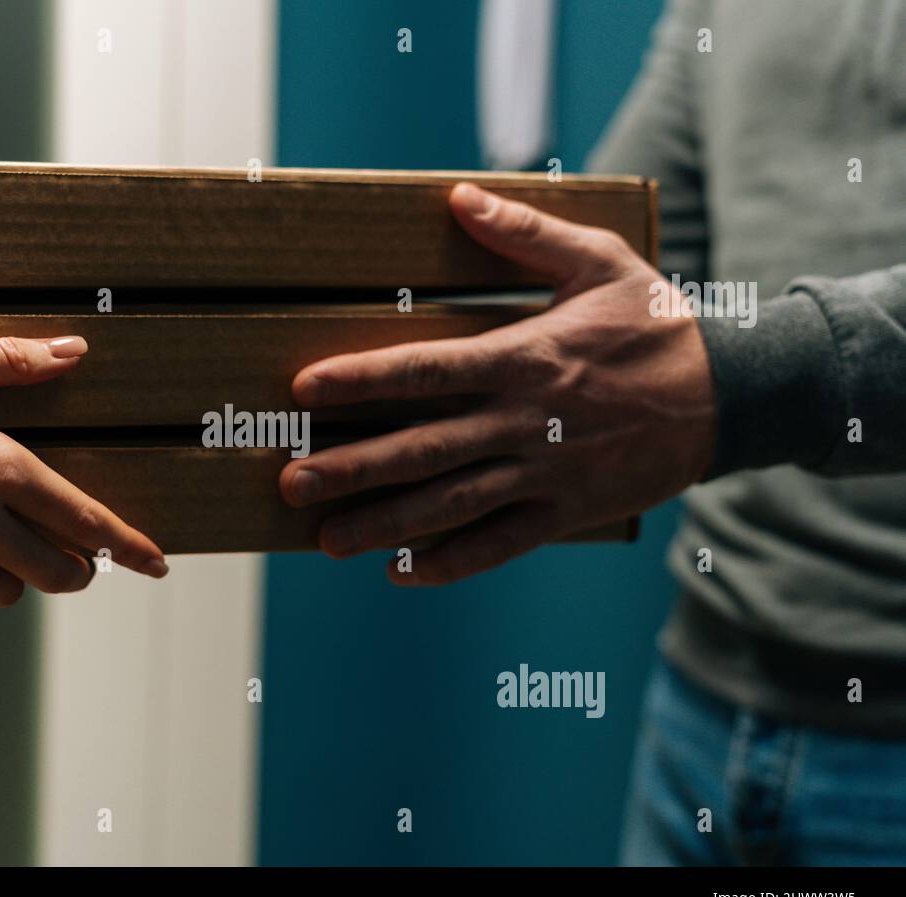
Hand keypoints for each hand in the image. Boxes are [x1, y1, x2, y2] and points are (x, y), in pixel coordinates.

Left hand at [279, 182, 715, 585]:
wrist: (731, 397)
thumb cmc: (656, 325)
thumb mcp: (599, 262)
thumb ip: (524, 234)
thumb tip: (458, 196)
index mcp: (524, 358)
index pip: (426, 371)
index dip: (362, 379)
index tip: (304, 388)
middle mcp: (524, 422)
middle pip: (423, 449)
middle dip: (353, 468)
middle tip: (291, 483)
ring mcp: (544, 474)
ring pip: (451, 507)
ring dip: (386, 526)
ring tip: (327, 540)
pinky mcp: (565, 512)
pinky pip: (501, 546)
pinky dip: (451, 564)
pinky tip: (403, 576)